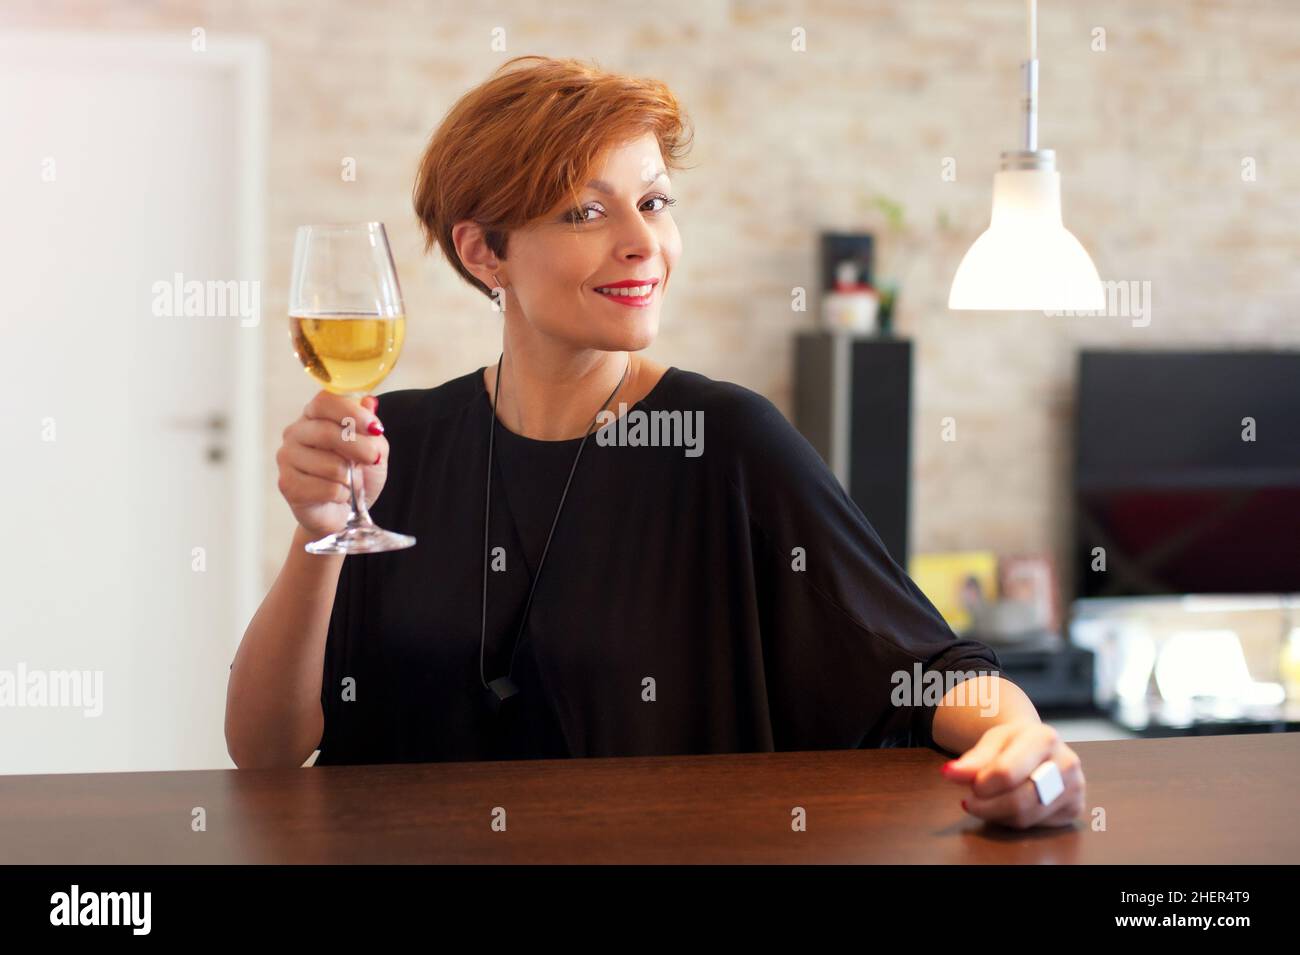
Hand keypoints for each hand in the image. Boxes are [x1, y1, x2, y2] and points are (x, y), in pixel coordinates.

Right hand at [276, 391, 388, 538]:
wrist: (346, 512)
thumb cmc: (357, 475)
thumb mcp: (374, 448)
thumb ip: (371, 429)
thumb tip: (369, 402)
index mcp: (314, 416)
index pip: (325, 401)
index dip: (352, 413)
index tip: (375, 429)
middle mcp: (295, 433)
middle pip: (327, 432)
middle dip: (360, 448)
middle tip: (374, 459)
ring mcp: (287, 458)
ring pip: (331, 465)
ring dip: (351, 478)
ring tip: (348, 482)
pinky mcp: (287, 485)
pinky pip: (327, 488)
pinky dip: (342, 494)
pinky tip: (337, 495)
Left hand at [941, 720, 1084, 828]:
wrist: (1037, 745)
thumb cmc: (1013, 742)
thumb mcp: (990, 742)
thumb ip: (971, 759)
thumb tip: (949, 773)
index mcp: (1044, 738)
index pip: (1006, 772)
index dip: (982, 784)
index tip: (970, 785)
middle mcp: (1067, 763)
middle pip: (1019, 800)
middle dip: (987, 806)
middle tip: (971, 801)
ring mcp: (1075, 788)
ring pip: (1026, 817)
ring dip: (997, 814)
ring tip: (987, 801)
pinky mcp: (1074, 809)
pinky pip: (1035, 825)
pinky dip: (1013, 820)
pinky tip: (1007, 806)